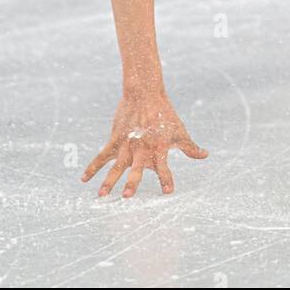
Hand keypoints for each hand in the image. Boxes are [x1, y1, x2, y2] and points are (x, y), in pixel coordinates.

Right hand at [81, 90, 207, 198]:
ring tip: (102, 195)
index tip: (168, 192)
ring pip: (116, 165)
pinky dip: (92, 167)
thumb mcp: (179, 131)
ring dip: (109, 180)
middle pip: (137, 168)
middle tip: (127, 196)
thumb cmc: (165, 114)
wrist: (145, 93)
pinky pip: (101, 156)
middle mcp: (142, 148)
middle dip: (132, 182)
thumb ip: (190, 147)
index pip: (165, 167)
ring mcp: (127, 144)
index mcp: (159, 148)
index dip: (166, 179)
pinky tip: (84, 179)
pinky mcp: (115, 140)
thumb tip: (205, 155)